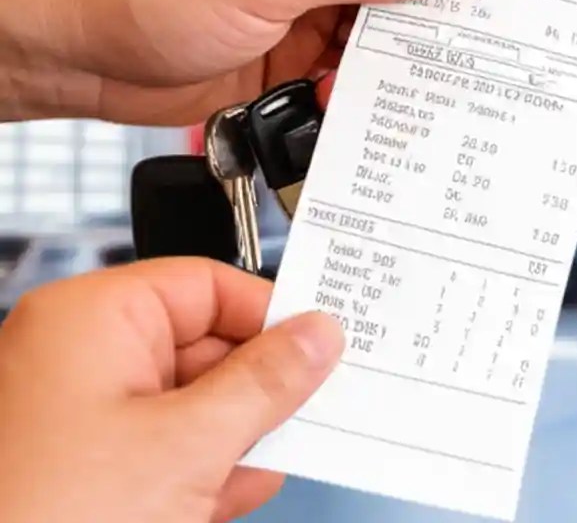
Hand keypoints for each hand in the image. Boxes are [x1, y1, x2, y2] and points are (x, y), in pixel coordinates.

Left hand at [0, 0, 455, 124]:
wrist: (84, 56)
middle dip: (418, 23)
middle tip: (455, 54)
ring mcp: (297, 6)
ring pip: (369, 36)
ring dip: (381, 66)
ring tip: (398, 89)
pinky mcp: (285, 52)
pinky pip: (339, 71)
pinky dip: (350, 91)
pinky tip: (350, 105)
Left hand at [0, 258, 344, 522]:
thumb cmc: (47, 516)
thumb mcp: (189, 443)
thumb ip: (266, 383)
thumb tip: (316, 337)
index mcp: (89, 320)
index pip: (205, 284)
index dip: (270, 314)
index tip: (321, 345)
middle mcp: (75, 357)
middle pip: (201, 344)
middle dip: (259, 385)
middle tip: (317, 405)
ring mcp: (73, 416)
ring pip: (185, 401)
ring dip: (239, 432)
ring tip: (282, 452)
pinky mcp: (78, 469)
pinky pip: (159, 447)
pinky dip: (204, 466)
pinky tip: (238, 488)